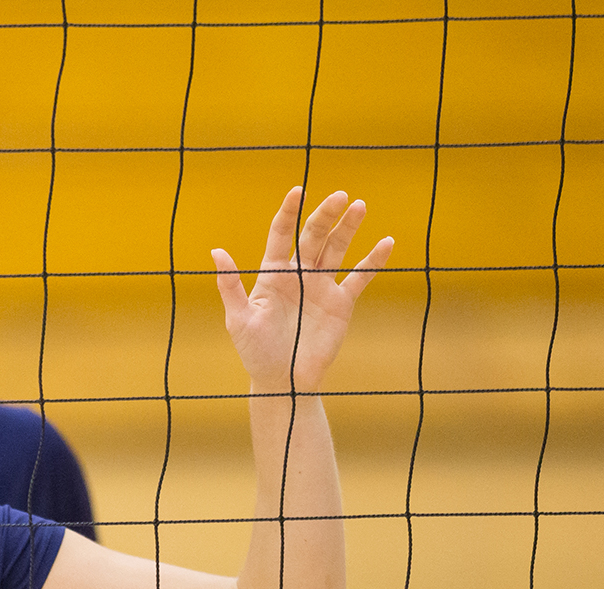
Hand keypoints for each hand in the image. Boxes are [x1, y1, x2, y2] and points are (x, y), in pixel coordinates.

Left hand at [213, 187, 392, 394]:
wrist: (283, 381)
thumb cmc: (255, 351)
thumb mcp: (238, 319)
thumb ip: (230, 285)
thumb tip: (216, 251)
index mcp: (272, 274)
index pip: (280, 234)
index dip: (288, 212)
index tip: (297, 191)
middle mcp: (298, 274)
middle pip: (313, 236)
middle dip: (325, 215)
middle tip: (340, 196)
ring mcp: (321, 286)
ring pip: (337, 249)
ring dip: (349, 228)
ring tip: (360, 206)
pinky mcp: (341, 302)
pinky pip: (359, 277)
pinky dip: (373, 261)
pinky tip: (387, 242)